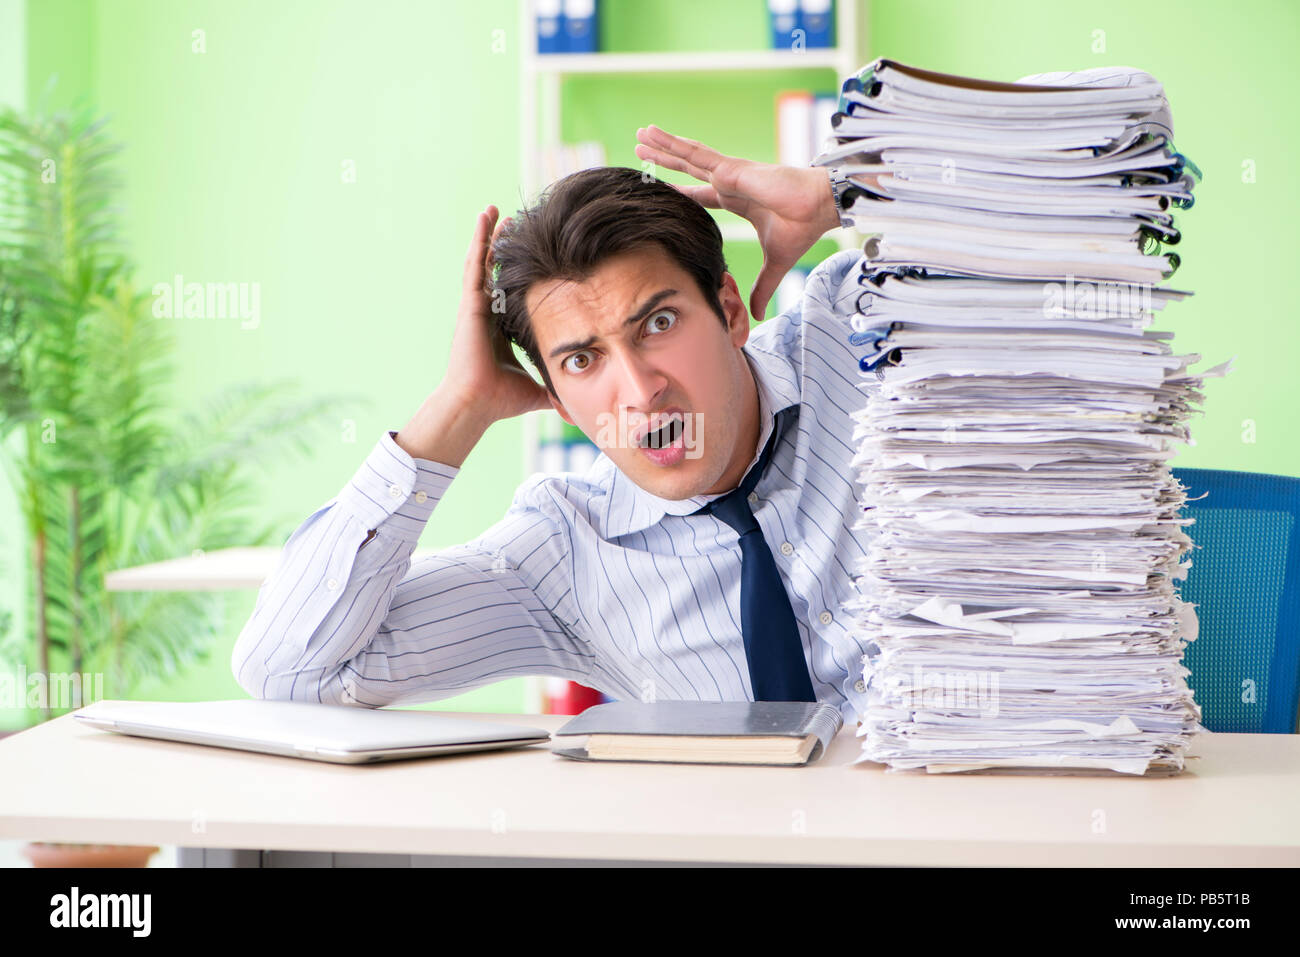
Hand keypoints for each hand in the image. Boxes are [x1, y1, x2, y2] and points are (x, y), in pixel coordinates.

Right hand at [440, 205, 552, 424]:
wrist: (477, 404)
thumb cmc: (500, 399)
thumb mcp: (536, 388)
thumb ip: (553, 390)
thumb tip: (572, 403)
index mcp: (497, 328)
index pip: (506, 290)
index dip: (513, 270)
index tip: (526, 253)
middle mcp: (484, 313)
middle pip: (491, 270)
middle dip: (499, 244)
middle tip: (509, 221)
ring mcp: (474, 306)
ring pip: (480, 261)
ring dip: (487, 234)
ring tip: (492, 209)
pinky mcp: (470, 304)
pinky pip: (475, 264)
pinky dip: (479, 239)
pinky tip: (485, 218)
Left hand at [634, 124, 841, 320]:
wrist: (818, 210)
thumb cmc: (802, 229)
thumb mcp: (775, 265)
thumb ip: (762, 287)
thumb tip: (756, 314)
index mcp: (738, 202)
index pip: (701, 197)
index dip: (682, 193)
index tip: (663, 192)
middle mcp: (730, 184)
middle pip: (689, 172)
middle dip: (666, 162)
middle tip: (642, 151)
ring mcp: (729, 174)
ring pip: (687, 157)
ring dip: (664, 146)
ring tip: (642, 133)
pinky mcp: (731, 169)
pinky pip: (695, 154)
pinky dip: (674, 144)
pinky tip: (656, 134)